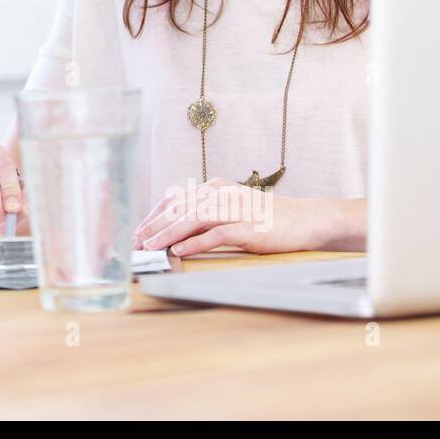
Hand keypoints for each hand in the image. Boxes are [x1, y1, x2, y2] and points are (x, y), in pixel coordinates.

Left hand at [132, 178, 344, 256]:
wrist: (304, 219)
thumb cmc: (265, 218)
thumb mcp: (232, 207)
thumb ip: (207, 211)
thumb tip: (175, 227)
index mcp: (215, 187)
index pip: (175, 199)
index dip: (153, 215)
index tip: (138, 231)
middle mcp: (222, 194)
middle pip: (179, 209)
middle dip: (154, 226)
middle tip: (135, 243)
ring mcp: (235, 209)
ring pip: (192, 219)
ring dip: (167, 234)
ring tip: (149, 247)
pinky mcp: (248, 228)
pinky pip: (215, 234)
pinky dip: (194, 242)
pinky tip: (178, 251)